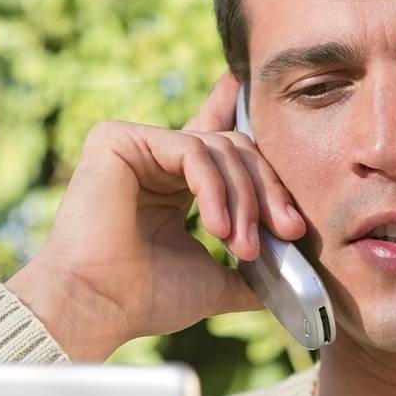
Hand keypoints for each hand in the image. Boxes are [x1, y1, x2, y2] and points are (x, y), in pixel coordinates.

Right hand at [6, 70, 307, 361]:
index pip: (212, 140)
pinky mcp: (117, 138)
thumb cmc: (145, 299)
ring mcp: (134, 145)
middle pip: (233, 148)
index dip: (232, 113)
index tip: (246, 88)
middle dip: (268, 190)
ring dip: (244, 199)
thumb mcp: (215, 280)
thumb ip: (252, 269)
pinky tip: (216, 226)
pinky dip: (214, 188)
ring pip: (218, 148)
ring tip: (243, 245)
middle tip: (288, 232)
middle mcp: (152, 160)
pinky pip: (190, 149)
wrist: (99, 307)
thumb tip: (296, 276)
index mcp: (170, 185)